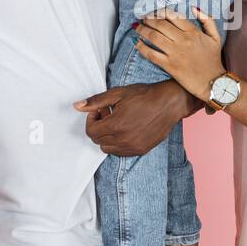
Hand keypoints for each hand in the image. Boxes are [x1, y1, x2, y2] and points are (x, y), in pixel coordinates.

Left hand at [74, 81, 195, 155]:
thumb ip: (96, 101)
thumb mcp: (118, 93)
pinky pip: (121, 152)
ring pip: (108, 148)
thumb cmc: (145, 95)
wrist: (169, 103)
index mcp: (116, 125)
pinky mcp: (141, 150)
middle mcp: (123, 139)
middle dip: (99, 126)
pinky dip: (118, 143)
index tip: (99, 110)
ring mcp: (133, 147)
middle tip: (108, 113)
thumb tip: (77, 106)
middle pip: (98, 140)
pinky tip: (126, 129)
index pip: (91, 131)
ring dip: (107, 136)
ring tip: (117, 121)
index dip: (91, 119)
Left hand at [132, 8, 224, 102]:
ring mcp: (175, 53)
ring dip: (142, 30)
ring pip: (154, 36)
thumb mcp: (216, 37)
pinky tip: (137, 43)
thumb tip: (195, 8)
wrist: (213, 82)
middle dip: (149, 19)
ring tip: (137, 27)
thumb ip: (207, 20)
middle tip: (143, 19)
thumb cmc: (214, 60)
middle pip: (160, 24)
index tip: (154, 12)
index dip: (161, 12)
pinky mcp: (169, 66)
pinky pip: (152, 54)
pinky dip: (142, 48)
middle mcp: (183, 40)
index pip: (173, 16)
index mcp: (193, 32)